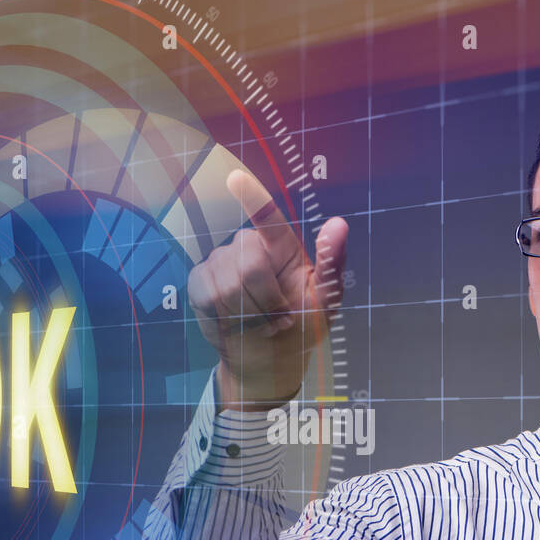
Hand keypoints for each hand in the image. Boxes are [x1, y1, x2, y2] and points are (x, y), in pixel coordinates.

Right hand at [187, 168, 347, 410]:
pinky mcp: (200, 282)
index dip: (252, 196)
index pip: (267, 216)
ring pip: (227, 285)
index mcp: (281, 245)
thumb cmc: (302, 326)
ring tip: (261, 323)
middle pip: (249, 264)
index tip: (235, 178)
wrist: (271, 361)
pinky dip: (225, 317)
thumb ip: (332, 264)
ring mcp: (220, 262)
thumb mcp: (326, 301)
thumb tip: (339, 224)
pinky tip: (236, 324)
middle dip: (266, 300)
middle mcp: (248, 247)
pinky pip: (207, 294)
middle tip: (279, 318)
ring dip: (249, 314)